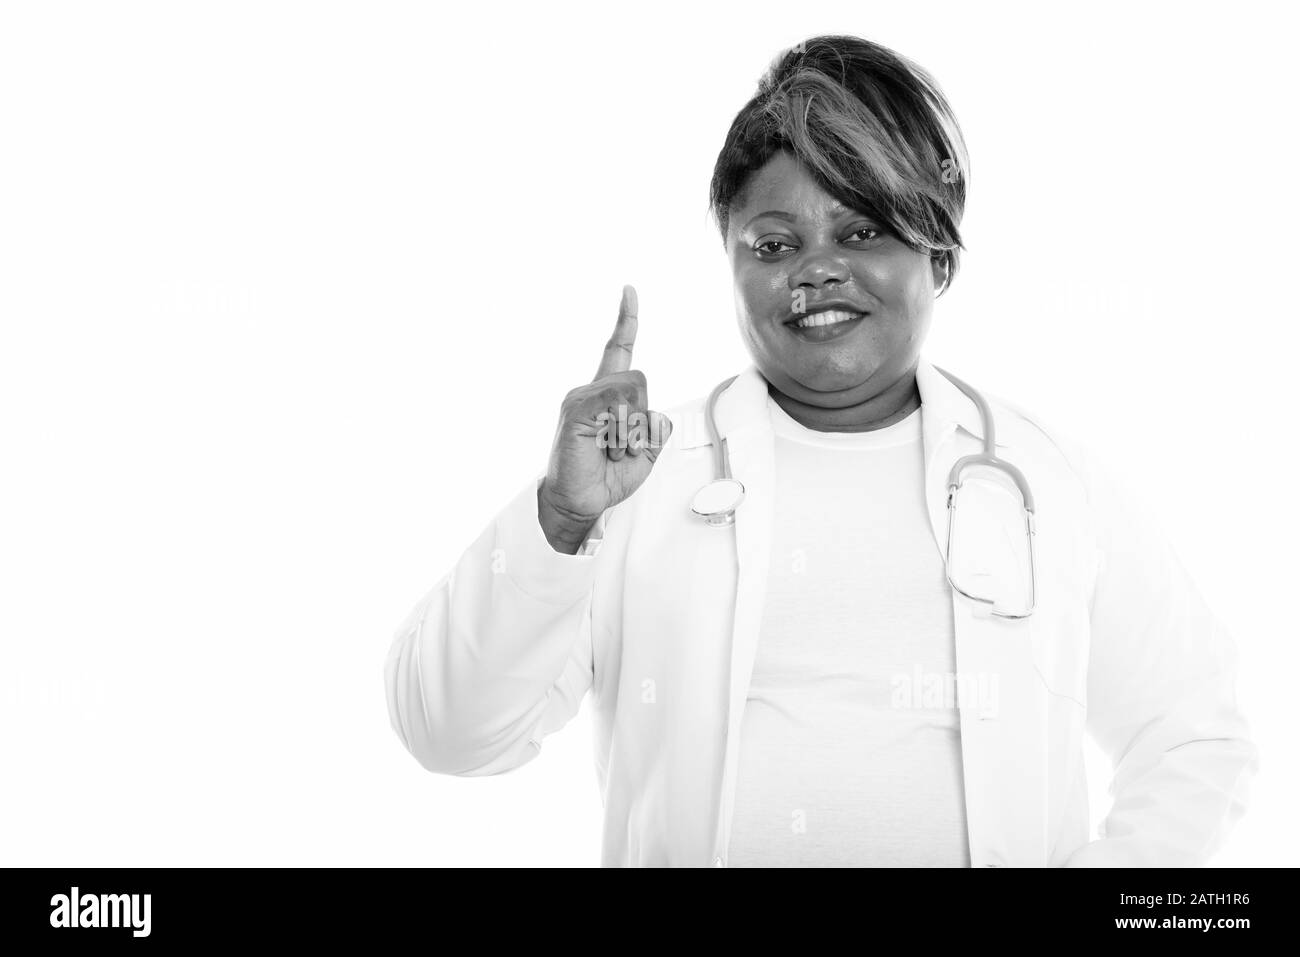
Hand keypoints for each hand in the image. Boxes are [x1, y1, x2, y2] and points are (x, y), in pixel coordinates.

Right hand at [538, 285, 672, 552]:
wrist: (578, 503)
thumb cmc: (606, 479)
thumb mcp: (645, 452)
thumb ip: (656, 427)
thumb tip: (653, 411)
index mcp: (607, 396)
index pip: (618, 350)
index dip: (625, 320)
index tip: (628, 290)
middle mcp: (591, 390)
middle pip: (640, 380)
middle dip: (641, 420)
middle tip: (620, 448)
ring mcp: (581, 397)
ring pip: (632, 391)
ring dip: (631, 431)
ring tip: (609, 451)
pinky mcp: (577, 407)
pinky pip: (615, 401)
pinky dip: (619, 430)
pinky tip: (603, 447)